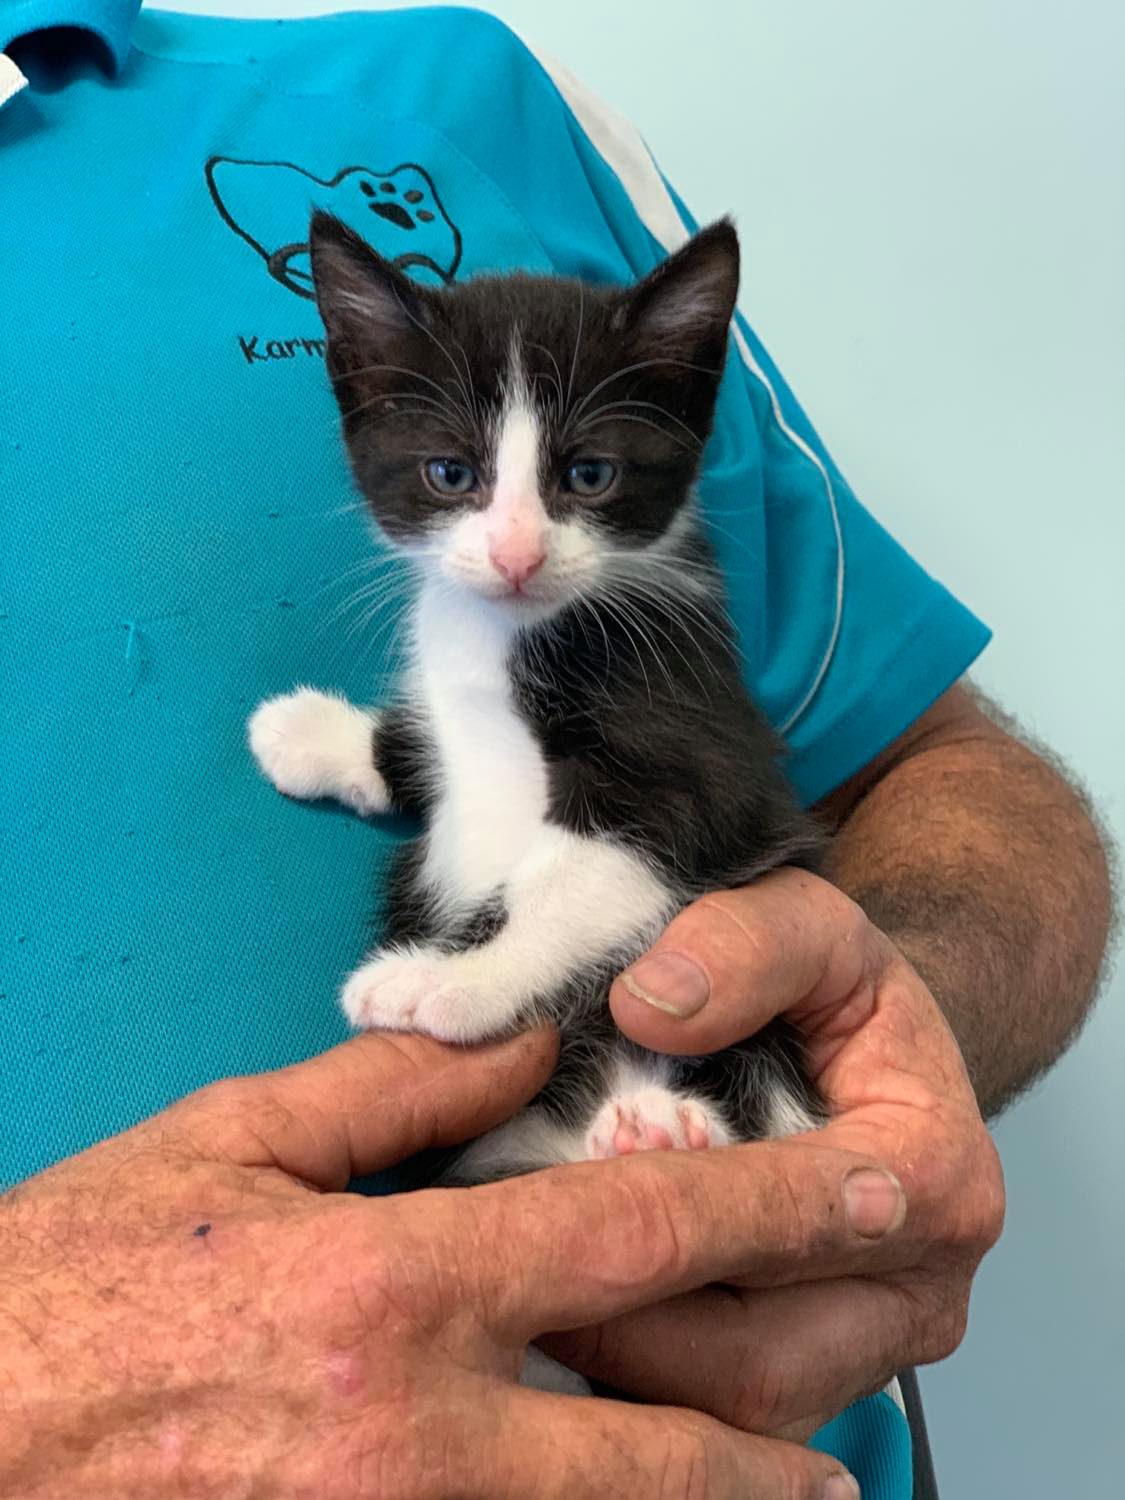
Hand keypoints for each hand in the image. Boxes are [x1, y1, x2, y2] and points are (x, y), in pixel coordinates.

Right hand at [0, 1028, 873, 1497]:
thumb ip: (394, 1091)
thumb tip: (519, 1045)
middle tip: (849, 1456)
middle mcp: (412, 1431)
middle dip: (764, 1452)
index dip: (766, 1213)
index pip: (627, 1235)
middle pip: (649, 1451)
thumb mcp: (231, 1138)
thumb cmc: (79, 1269)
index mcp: (391, 1282)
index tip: (863, 1197)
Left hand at [541, 868, 1004, 1439]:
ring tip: (512, 1295)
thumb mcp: (803, 920)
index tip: (577, 1167)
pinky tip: (546, 1321)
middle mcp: (916, 1294)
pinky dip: (619, 1382)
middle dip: (626, 1316)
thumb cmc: (822, 986)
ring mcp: (859, 1357)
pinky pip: (700, 1423)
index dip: (685, 1207)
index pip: (806, 1228)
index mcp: (936, 1181)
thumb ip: (744, 942)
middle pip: (758, 1363)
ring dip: (610, 1363)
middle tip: (508, 1262)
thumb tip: (650, 1004)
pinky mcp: (802, 1387)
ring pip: (720, 1416)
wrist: (849, 1047)